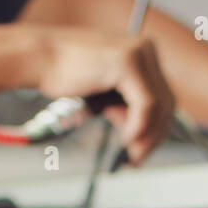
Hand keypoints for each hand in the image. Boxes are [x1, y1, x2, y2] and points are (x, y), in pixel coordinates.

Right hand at [30, 28, 174, 163]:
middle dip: (154, 137)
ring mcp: (139, 53)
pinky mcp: (128, 63)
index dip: (157, 130)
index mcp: (143, 53)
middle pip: (167, 103)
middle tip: (137, 159)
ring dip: (146, 135)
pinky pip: (146, 105)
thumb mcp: (105, 92)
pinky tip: (126, 138)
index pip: (164, 98)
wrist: (40, 59)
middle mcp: (146, 48)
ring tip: (129, 151)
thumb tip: (142, 133)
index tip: (143, 151)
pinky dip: (138, 127)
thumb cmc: (64, 75)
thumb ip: (126, 105)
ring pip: (160, 106)